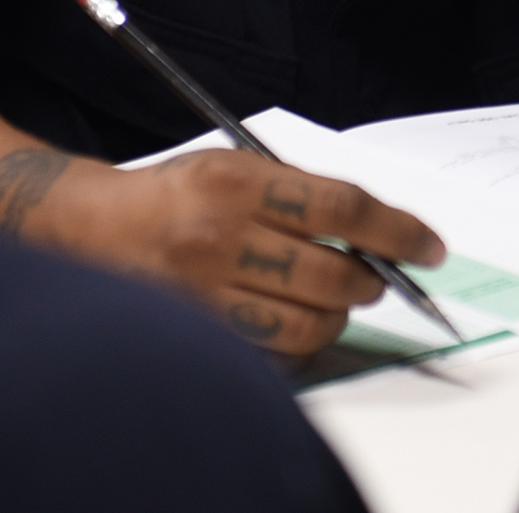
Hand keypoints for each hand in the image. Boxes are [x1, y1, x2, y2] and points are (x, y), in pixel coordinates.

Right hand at [33, 146, 446, 357]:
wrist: (88, 231)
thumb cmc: (177, 195)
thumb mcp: (236, 166)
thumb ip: (302, 195)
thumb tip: (375, 230)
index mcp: (238, 182)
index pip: (343, 208)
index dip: (398, 231)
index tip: (430, 247)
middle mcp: (221, 237)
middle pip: (333, 274)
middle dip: (370, 279)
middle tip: (375, 275)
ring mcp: (205, 293)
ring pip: (308, 323)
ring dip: (336, 314)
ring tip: (333, 297)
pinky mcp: (196, 333)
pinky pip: (272, 352)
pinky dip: (296, 340)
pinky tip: (291, 319)